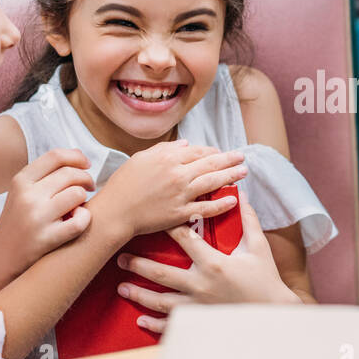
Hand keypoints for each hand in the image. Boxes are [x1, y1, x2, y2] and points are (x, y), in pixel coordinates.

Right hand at [0, 148, 95, 268]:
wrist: (1, 257)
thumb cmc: (19, 221)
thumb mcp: (22, 192)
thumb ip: (45, 175)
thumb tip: (79, 156)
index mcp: (21, 181)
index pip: (55, 156)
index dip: (77, 157)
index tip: (86, 164)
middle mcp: (27, 196)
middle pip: (70, 174)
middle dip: (86, 178)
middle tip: (89, 187)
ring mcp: (37, 217)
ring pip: (77, 194)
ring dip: (84, 199)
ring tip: (79, 205)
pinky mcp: (46, 238)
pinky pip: (80, 221)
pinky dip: (85, 219)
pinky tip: (79, 220)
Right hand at [100, 139, 246, 238]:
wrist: (115, 212)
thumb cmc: (123, 184)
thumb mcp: (141, 158)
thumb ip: (164, 149)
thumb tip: (185, 144)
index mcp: (168, 158)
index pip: (197, 151)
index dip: (212, 151)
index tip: (221, 152)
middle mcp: (177, 174)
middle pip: (210, 163)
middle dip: (229, 159)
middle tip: (242, 157)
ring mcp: (181, 194)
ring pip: (212, 183)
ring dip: (231, 176)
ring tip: (243, 172)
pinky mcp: (181, 214)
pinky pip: (206, 208)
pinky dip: (221, 204)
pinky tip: (234, 199)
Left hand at [115, 192, 299, 332]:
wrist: (273, 312)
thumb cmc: (266, 279)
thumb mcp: (259, 247)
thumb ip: (248, 220)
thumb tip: (241, 195)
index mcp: (213, 263)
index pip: (185, 240)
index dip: (168, 226)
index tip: (153, 218)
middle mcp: (201, 284)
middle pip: (162, 273)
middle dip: (139, 265)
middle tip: (121, 258)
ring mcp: (198, 305)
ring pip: (161, 300)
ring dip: (140, 294)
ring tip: (122, 288)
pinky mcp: (200, 321)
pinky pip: (173, 324)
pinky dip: (155, 323)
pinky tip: (140, 319)